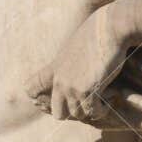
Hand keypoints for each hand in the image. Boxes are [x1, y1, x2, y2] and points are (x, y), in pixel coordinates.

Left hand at [27, 8, 128, 123]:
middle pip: (58, 113)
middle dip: (74, 112)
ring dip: (91, 110)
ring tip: (102, 98)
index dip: (40, 98)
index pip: (31, 89)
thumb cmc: (98, 33)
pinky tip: (109, 96)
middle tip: (88, 104)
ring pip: (78, 114)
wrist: (110, 27)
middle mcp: (59, 81)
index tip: (58, 98)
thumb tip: (77, 73)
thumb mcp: (75, 47)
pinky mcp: (87, 90)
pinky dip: (101, 109)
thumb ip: (70, 63)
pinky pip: (92, 112)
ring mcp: (72, 87)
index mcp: (54, 69)